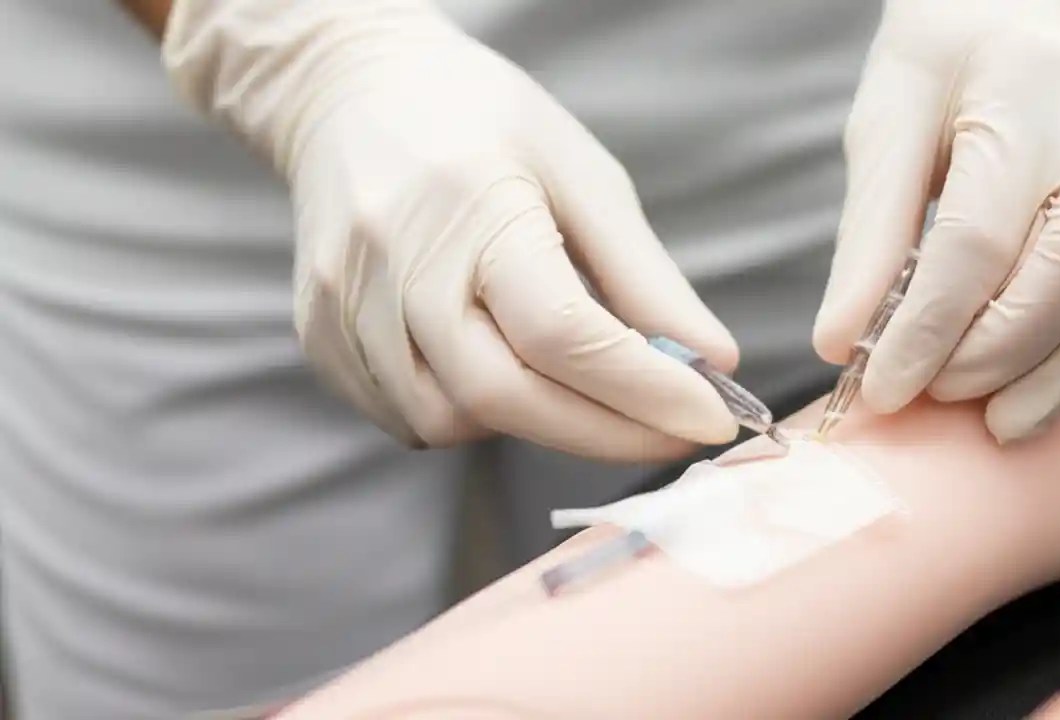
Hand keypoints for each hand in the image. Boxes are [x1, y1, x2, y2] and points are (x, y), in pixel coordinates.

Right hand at [163, 0, 738, 459]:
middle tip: (667, 431)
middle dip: (602, 434)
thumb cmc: (483, 124)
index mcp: (473, 203)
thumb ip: (645, 278)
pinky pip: (403, 417)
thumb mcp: (582, 176)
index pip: (563, 333)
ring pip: (448, 421)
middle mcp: (395, 259)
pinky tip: (497, 369)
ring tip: (567, 379)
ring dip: (530, 423)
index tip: (712, 420)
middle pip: (502, 396)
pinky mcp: (318, 332)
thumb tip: (715, 366)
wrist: (350, 89)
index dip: (644, 391)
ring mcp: (344, 302)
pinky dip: (467, 417)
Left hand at [814, 0, 1059, 441]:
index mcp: (1026, 92)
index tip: (879, 385)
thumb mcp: (884, 125)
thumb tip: (841, 341)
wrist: (1021, 12)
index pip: (978, 235)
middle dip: (996, 351)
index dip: (927, 325)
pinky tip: (1041, 390)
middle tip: (929, 393)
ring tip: (995, 422)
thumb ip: (868, 234)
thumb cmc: (945, 61)